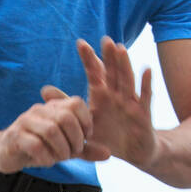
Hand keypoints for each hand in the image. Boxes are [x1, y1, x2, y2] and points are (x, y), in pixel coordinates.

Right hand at [0, 88, 101, 174]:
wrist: (5, 153)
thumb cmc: (37, 148)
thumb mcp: (65, 147)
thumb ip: (85, 150)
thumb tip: (108, 153)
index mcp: (53, 107)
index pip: (76, 103)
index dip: (85, 122)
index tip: (85, 139)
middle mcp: (39, 110)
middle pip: (65, 117)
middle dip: (75, 139)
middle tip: (73, 153)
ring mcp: (25, 122)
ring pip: (51, 131)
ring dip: (61, 149)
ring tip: (59, 158)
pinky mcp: (14, 137)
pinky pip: (35, 145)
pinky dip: (46, 157)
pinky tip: (46, 161)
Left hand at [75, 36, 158, 171]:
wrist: (133, 152)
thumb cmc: (109, 134)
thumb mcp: (84, 120)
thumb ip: (66, 106)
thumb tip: (44, 90)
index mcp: (102, 95)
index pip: (95, 73)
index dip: (89, 59)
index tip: (80, 43)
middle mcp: (116, 95)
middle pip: (112, 72)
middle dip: (108, 57)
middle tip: (104, 39)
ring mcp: (131, 103)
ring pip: (127, 80)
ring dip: (124, 65)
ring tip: (120, 49)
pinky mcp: (143, 114)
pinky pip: (145, 97)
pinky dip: (146, 84)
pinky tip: (146, 69)